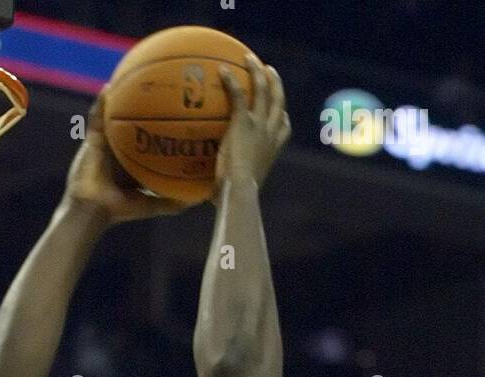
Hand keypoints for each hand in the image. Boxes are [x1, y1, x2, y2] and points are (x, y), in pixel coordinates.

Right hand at [64, 88, 186, 224]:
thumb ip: (172, 203)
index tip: (179, 111)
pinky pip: (96, 117)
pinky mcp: (92, 140)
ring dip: (122, 95)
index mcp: (133, 161)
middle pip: (135, 121)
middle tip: (162, 85)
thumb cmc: (119, 210)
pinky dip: (101, 103)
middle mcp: (120, 148)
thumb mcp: (150, 204)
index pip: (150, 138)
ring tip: (132, 74)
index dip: (162, 125)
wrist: (93, 211)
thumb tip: (197, 201)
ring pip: (115, 115)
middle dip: (146, 104)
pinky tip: (109, 87)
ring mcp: (106, 142)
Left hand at [214, 56, 290, 198]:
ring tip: (249, 58)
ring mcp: (259, 125)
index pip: (283, 128)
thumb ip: (226, 189)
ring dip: (257, 72)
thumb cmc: (235, 199)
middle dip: (275, 84)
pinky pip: (239, 94)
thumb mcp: (235, 192)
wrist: (240, 191)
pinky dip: (231, 81)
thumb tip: (209, 200)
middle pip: (278, 101)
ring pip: (264, 90)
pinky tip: (222, 70)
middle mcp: (270, 133)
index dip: (283, 118)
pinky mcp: (244, 122)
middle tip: (269, 71)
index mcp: (272, 150)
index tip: (281, 112)